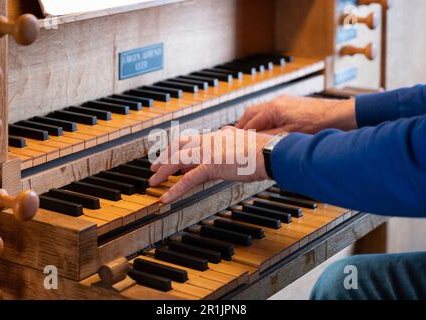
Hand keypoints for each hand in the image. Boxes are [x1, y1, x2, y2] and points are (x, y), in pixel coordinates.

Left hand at [149, 127, 274, 202]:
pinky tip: (167, 198)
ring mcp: (210, 151)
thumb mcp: (247, 147)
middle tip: (154, 166)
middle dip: (165, 156)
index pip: (194, 140)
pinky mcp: (212, 165)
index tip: (173, 157)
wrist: (273, 153)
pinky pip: (188, 179)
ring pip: (178, 159)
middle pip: (180, 145)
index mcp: (220, 135)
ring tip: (153, 182)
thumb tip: (231, 154)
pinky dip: (175, 189)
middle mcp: (212, 140)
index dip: (180, 148)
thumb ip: (235, 148)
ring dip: (163, 171)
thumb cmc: (266, 152)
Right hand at [236, 95, 356, 133]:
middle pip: (251, 113)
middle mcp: (277, 101)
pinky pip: (270, 110)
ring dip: (253, 121)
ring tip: (249, 134)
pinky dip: (263, 119)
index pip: (249, 121)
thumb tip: (254, 142)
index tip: (234, 141)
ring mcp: (284, 101)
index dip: (240, 133)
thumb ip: (268, 137)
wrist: (338, 116)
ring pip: (260, 110)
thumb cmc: (318, 125)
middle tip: (236, 136)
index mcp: (274, 109)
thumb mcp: (288, 136)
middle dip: (242, 125)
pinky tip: (266, 128)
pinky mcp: (291, 104)